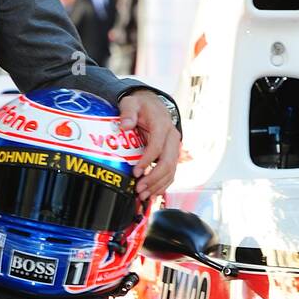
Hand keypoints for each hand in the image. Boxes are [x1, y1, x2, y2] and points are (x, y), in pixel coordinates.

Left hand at [117, 91, 180, 205]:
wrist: (152, 105)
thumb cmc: (141, 105)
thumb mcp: (131, 103)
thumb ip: (128, 112)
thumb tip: (124, 125)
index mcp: (162, 125)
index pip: (157, 146)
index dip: (147, 161)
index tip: (135, 171)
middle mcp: (172, 138)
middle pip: (168, 162)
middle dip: (153, 178)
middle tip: (139, 189)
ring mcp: (173, 148)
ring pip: (171, 171)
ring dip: (158, 185)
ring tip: (143, 195)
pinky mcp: (171, 155)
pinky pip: (171, 173)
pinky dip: (163, 185)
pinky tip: (153, 194)